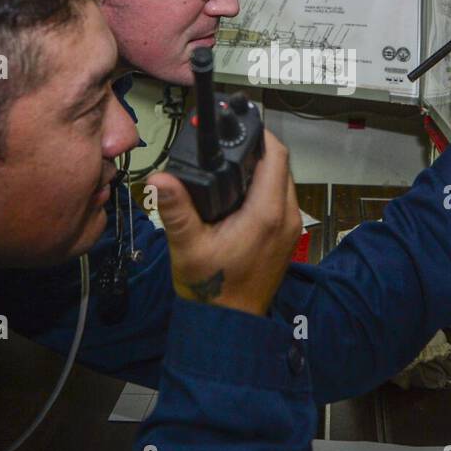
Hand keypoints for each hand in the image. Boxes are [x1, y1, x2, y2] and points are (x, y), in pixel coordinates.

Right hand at [147, 130, 301, 315]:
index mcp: (266, 214)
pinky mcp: (287, 237)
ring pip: (283, 182)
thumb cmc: (211, 290)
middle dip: (256, 151)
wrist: (228, 324)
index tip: (238, 125)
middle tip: (228, 145)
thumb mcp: (187, 246)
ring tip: (232, 166)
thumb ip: (176, 209)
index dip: (259, 135)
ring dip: (262, 170)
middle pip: (280, 166)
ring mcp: (290, 229)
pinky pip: (282, 200)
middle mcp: (286, 218)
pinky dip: (266, 189)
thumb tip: (161, 178)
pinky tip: (241, 193)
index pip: (275, 156)